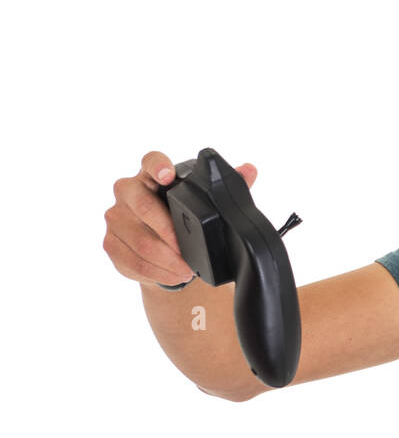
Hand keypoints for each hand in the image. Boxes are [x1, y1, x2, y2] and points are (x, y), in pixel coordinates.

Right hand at [103, 151, 257, 287]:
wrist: (164, 249)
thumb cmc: (183, 217)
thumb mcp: (206, 201)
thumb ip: (229, 185)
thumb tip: (249, 171)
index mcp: (151, 175)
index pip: (150, 161)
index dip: (158, 166)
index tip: (168, 175)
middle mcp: (127, 192)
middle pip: (143, 207)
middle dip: (170, 233)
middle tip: (188, 251)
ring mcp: (116, 218)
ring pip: (139, 240)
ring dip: (167, 259)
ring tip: (187, 269)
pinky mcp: (111, 244)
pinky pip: (133, 260)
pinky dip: (157, 272)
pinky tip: (173, 275)